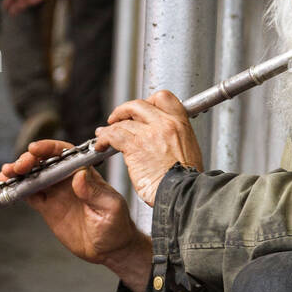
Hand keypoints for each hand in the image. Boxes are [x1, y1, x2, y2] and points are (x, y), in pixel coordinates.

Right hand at [0, 140, 148, 281]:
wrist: (110, 249)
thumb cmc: (117, 226)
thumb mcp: (110, 208)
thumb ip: (95, 192)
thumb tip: (80, 175)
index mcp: (84, 174)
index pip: (64, 154)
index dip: (48, 148)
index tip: (35, 149)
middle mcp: (68, 180)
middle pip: (44, 162)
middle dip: (29, 160)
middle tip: (19, 166)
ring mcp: (56, 193)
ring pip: (33, 176)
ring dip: (19, 172)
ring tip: (6, 173)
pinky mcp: (48, 208)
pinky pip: (30, 194)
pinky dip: (18, 189)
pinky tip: (7, 186)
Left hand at [95, 90, 202, 206]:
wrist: (183, 193)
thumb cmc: (187, 181)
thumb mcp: (190, 151)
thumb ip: (176, 138)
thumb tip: (165, 138)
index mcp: (180, 124)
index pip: (162, 98)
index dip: (148, 101)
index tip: (141, 111)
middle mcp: (164, 124)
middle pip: (138, 104)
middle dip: (124, 111)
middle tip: (117, 119)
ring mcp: (149, 134)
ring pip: (123, 122)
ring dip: (110, 128)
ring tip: (103, 135)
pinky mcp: (134, 147)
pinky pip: (113, 135)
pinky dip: (104, 139)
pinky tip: (101, 145)